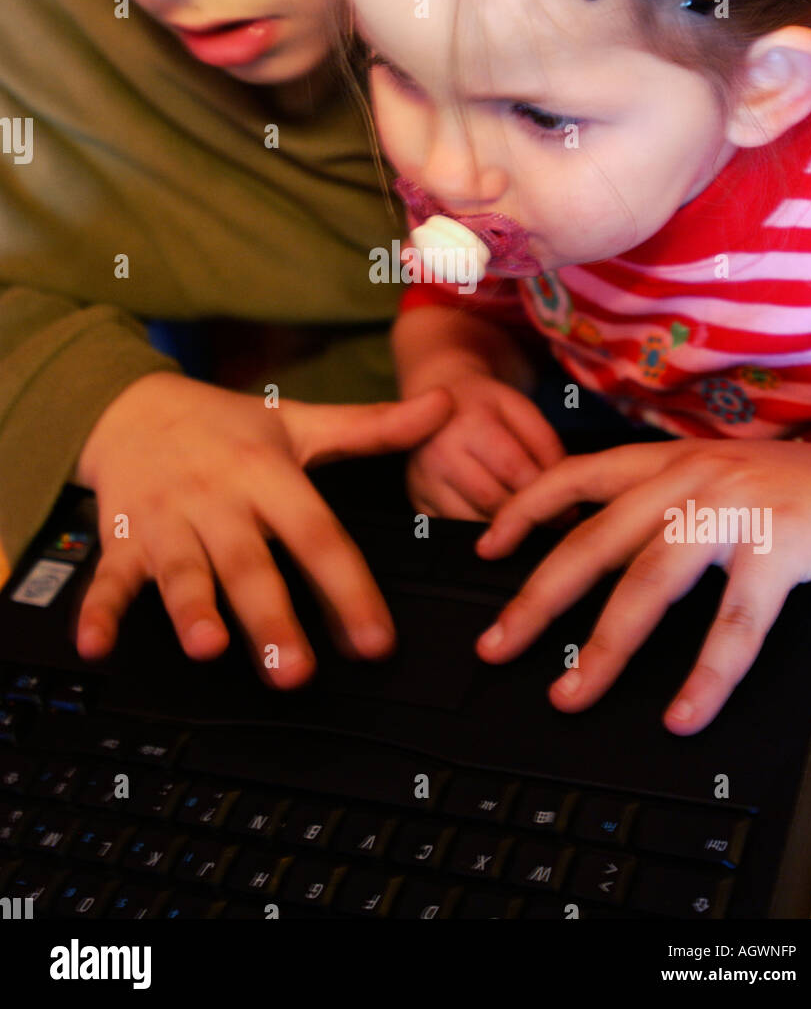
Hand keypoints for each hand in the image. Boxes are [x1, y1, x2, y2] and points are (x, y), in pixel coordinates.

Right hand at [73, 372, 450, 685]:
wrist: (134, 405)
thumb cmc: (227, 426)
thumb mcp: (302, 422)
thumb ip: (373, 426)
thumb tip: (446, 405)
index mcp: (268, 475)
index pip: (318, 535)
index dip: (348, 589)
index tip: (375, 641)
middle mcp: (219, 500)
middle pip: (249, 564)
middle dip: (271, 618)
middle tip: (295, 672)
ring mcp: (167, 521)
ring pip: (182, 571)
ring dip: (192, 610)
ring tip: (208, 647)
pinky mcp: (122, 538)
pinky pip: (109, 578)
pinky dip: (98, 611)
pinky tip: (97, 645)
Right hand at [406, 371, 565, 520]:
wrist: (432, 397)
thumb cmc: (484, 405)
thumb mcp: (520, 409)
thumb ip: (547, 448)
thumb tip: (565, 504)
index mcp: (468, 424)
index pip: (512, 469)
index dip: (543, 491)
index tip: (565, 506)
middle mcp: (438, 454)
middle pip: (490, 501)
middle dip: (524, 514)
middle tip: (549, 520)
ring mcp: (421, 481)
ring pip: (470, 522)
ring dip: (502, 528)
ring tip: (523, 521)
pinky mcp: (416, 502)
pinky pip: (452, 529)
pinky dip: (478, 533)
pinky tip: (494, 523)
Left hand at [474, 438, 810, 732]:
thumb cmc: (799, 489)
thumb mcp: (722, 480)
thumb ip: (667, 505)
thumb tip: (610, 554)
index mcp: (672, 463)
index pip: (579, 475)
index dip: (528, 509)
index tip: (487, 546)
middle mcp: (692, 479)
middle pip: (595, 541)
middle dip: (538, 597)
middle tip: (498, 643)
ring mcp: (735, 511)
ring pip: (649, 583)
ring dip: (604, 646)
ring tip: (571, 692)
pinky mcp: (782, 545)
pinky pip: (735, 624)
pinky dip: (707, 675)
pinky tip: (684, 712)